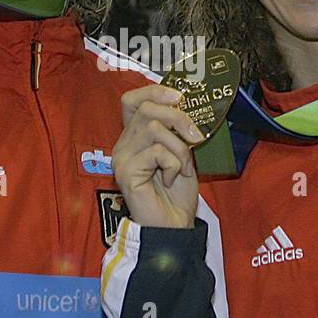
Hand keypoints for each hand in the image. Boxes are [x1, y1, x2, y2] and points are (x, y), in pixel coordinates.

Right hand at [111, 83, 204, 230]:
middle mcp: (123, 144)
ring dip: (179, 148)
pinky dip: (174, 164)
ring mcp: (122, 158)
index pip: (132, 100)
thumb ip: (177, 131)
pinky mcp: (126, 172)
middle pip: (147, 109)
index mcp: (134, 137)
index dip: (154, 92)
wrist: (174, 226)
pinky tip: (171, 179)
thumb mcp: (182, 153)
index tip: (179, 97)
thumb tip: (185, 106)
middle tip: (196, 137)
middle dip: (178, 118)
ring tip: (183, 168)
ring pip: (154, 129)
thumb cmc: (176, 193)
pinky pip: (157, 152)